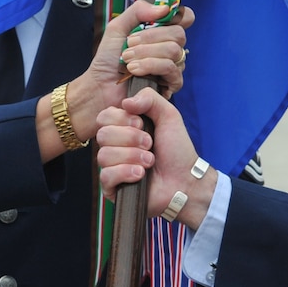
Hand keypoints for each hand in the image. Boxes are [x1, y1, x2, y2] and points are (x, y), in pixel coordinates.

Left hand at [40, 2, 191, 159]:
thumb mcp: (117, 28)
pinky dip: (150, 66)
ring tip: (127, 61)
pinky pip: (171, 70)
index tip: (160, 18)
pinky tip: (134, 71)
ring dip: (146, 53)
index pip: (185, 18)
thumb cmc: (108, 60)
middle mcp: (170, 49)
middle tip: (128, 45)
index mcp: (161, 33)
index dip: (178, 15)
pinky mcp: (171, 85)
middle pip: (179, 34)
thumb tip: (164, 8)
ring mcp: (173, 67)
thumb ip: (138, 11)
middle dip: (151, 37)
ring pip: (174, 51)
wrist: (100, 87)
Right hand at [95, 88, 213, 228]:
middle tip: (150, 144)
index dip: (122, 119)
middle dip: (131, 138)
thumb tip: (125, 102)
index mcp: (123, 129)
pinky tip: (141, 175)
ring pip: (104, 156)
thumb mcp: (169, 116)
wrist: (185, 180)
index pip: (104, 117)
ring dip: (132, 157)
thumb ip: (149, 98)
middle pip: (102, 135)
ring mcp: (112, 167)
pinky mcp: (112, 188)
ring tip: (150, 162)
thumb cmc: (177, 150)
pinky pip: (106, 176)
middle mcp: (114, 147)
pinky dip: (126, 173)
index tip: (141, 124)